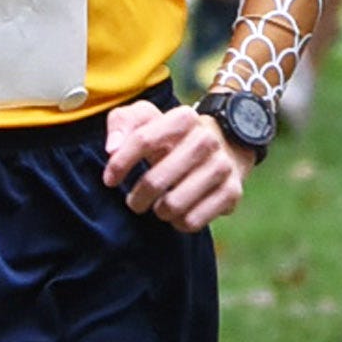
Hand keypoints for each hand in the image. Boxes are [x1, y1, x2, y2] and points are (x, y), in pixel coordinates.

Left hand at [102, 98, 249, 232]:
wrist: (224, 144)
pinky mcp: (232, 192)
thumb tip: (112, 149)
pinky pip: (192, 221)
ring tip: (158, 205)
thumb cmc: (171, 136)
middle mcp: (206, 140)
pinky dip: (178, 222)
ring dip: (158, 211)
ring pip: (172, 206)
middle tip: (134, 200)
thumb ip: (121, 124)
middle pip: (155, 181)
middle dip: (137, 197)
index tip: (109, 179)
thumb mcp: (145, 119)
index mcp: (183, 118)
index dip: (120, 164)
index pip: (143, 141)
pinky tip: (178, 213)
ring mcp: (221, 167)